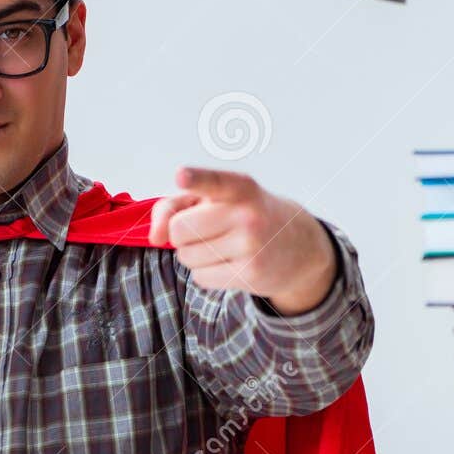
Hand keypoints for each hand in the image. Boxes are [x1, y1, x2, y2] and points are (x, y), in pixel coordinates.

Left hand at [147, 166, 337, 316]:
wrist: (299, 245)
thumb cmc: (243, 216)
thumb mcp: (214, 199)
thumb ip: (173, 206)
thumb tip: (155, 237)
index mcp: (240, 187)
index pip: (214, 182)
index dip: (196, 179)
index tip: (181, 175)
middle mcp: (247, 214)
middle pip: (180, 230)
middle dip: (182, 234)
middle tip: (206, 230)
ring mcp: (251, 246)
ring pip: (187, 257)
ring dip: (194, 255)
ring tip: (222, 246)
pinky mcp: (250, 274)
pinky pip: (200, 278)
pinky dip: (206, 273)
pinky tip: (229, 263)